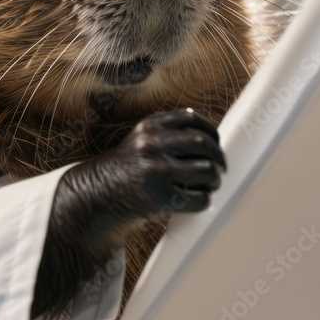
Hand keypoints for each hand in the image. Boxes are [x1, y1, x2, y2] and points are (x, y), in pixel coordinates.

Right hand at [104, 109, 225, 217]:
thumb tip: (207, 137)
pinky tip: (198, 199)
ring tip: (210, 185)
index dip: (210, 132)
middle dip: (218, 158)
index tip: (216, 142)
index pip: (191, 119)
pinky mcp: (162, 196)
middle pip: (204, 144)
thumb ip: (166, 133)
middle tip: (220, 168)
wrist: (98, 197)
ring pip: (207, 170)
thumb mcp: (140, 141)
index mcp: (150, 126)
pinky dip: (204, 200)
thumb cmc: (126, 170)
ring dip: (214, 180)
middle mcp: (153, 143)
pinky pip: (200, 198)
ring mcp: (158, 169)